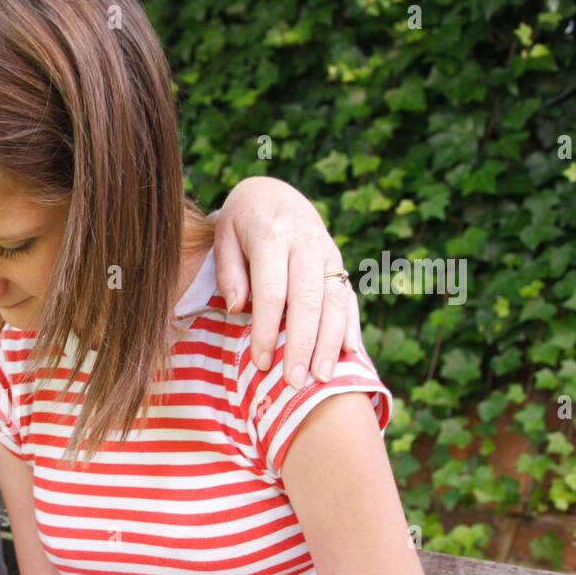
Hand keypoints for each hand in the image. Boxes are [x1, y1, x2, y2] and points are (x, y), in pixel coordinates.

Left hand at [214, 175, 362, 387]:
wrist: (273, 192)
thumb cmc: (240, 222)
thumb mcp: (223, 236)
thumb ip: (229, 272)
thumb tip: (237, 310)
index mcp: (272, 236)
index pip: (272, 291)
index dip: (267, 329)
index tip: (260, 362)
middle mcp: (306, 244)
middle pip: (308, 301)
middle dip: (302, 345)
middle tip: (295, 382)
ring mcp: (328, 253)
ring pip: (335, 301)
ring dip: (331, 342)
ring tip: (324, 378)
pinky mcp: (339, 263)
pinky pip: (348, 296)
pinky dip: (351, 326)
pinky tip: (351, 355)